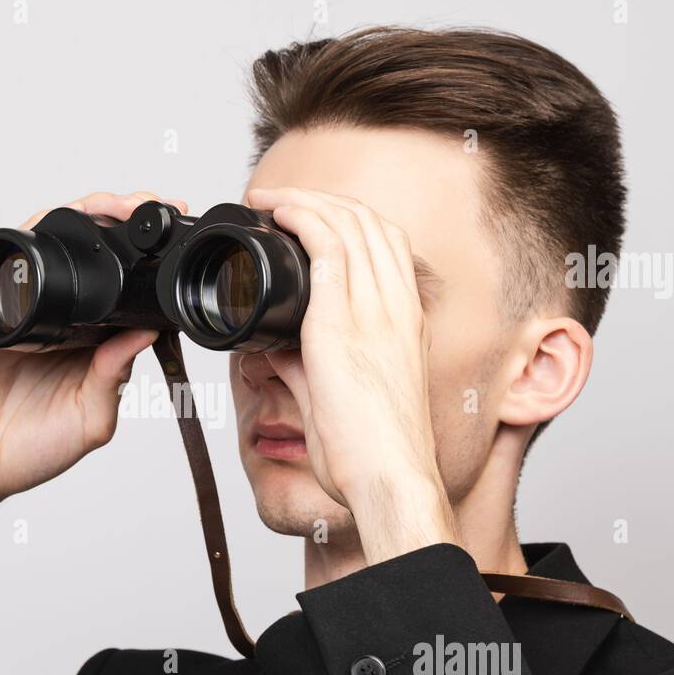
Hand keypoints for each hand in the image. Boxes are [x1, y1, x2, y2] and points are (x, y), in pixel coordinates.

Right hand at [0, 190, 187, 606]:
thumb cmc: (26, 448)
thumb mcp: (91, 419)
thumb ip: (115, 377)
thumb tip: (149, 331)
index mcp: (90, 342)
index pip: (125, 289)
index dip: (151, 264)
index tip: (179, 242)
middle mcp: (60, 317)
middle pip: (92, 253)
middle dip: (124, 221)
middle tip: (160, 208)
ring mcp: (24, 308)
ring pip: (54, 244)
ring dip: (88, 217)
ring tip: (121, 207)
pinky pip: (13, 261)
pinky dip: (37, 236)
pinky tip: (66, 230)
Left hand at [244, 186, 458, 562]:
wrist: (388, 478)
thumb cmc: (371, 452)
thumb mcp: (337, 394)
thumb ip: (303, 363)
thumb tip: (267, 346)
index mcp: (406, 323)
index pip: (388, 245)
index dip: (351, 218)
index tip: (312, 215)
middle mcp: (398, 307)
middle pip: (370, 223)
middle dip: (324, 200)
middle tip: (281, 198)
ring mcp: (375, 310)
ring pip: (347, 224)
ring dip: (305, 200)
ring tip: (269, 196)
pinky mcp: (343, 321)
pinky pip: (326, 246)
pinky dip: (300, 217)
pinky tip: (276, 209)